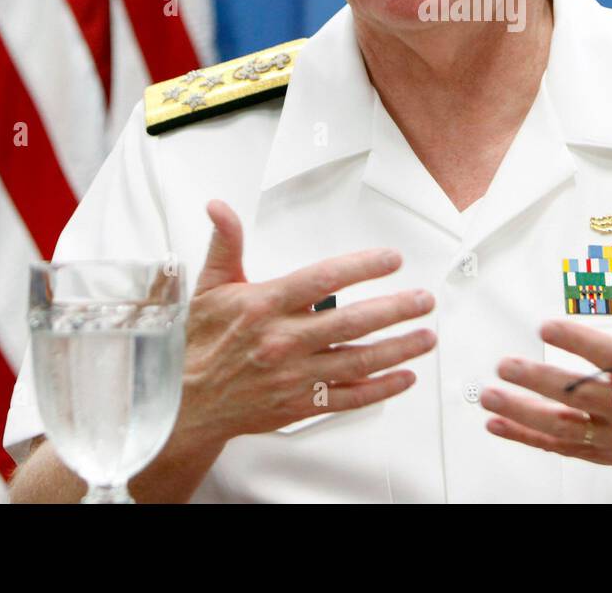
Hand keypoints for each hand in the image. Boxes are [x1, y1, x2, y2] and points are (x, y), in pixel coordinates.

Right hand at [173, 199, 436, 450]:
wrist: (184, 402)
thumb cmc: (200, 342)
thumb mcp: (210, 285)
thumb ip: (225, 242)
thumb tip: (219, 207)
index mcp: (265, 306)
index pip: (322, 279)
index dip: (360, 267)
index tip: (391, 259)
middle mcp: (284, 341)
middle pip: (351, 322)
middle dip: (395, 309)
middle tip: (423, 299)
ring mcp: (295, 376)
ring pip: (358, 360)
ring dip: (398, 348)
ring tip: (427, 335)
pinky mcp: (300, 404)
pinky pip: (349, 397)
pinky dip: (381, 388)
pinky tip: (404, 376)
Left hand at [481, 275, 611, 470]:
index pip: (610, 355)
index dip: (578, 340)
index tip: (548, 326)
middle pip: (578, 393)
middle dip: (539, 380)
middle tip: (507, 365)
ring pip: (563, 426)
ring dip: (523, 411)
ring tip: (492, 396)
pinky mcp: (603, 452)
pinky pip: (560, 447)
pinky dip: (527, 438)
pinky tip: (500, 425)